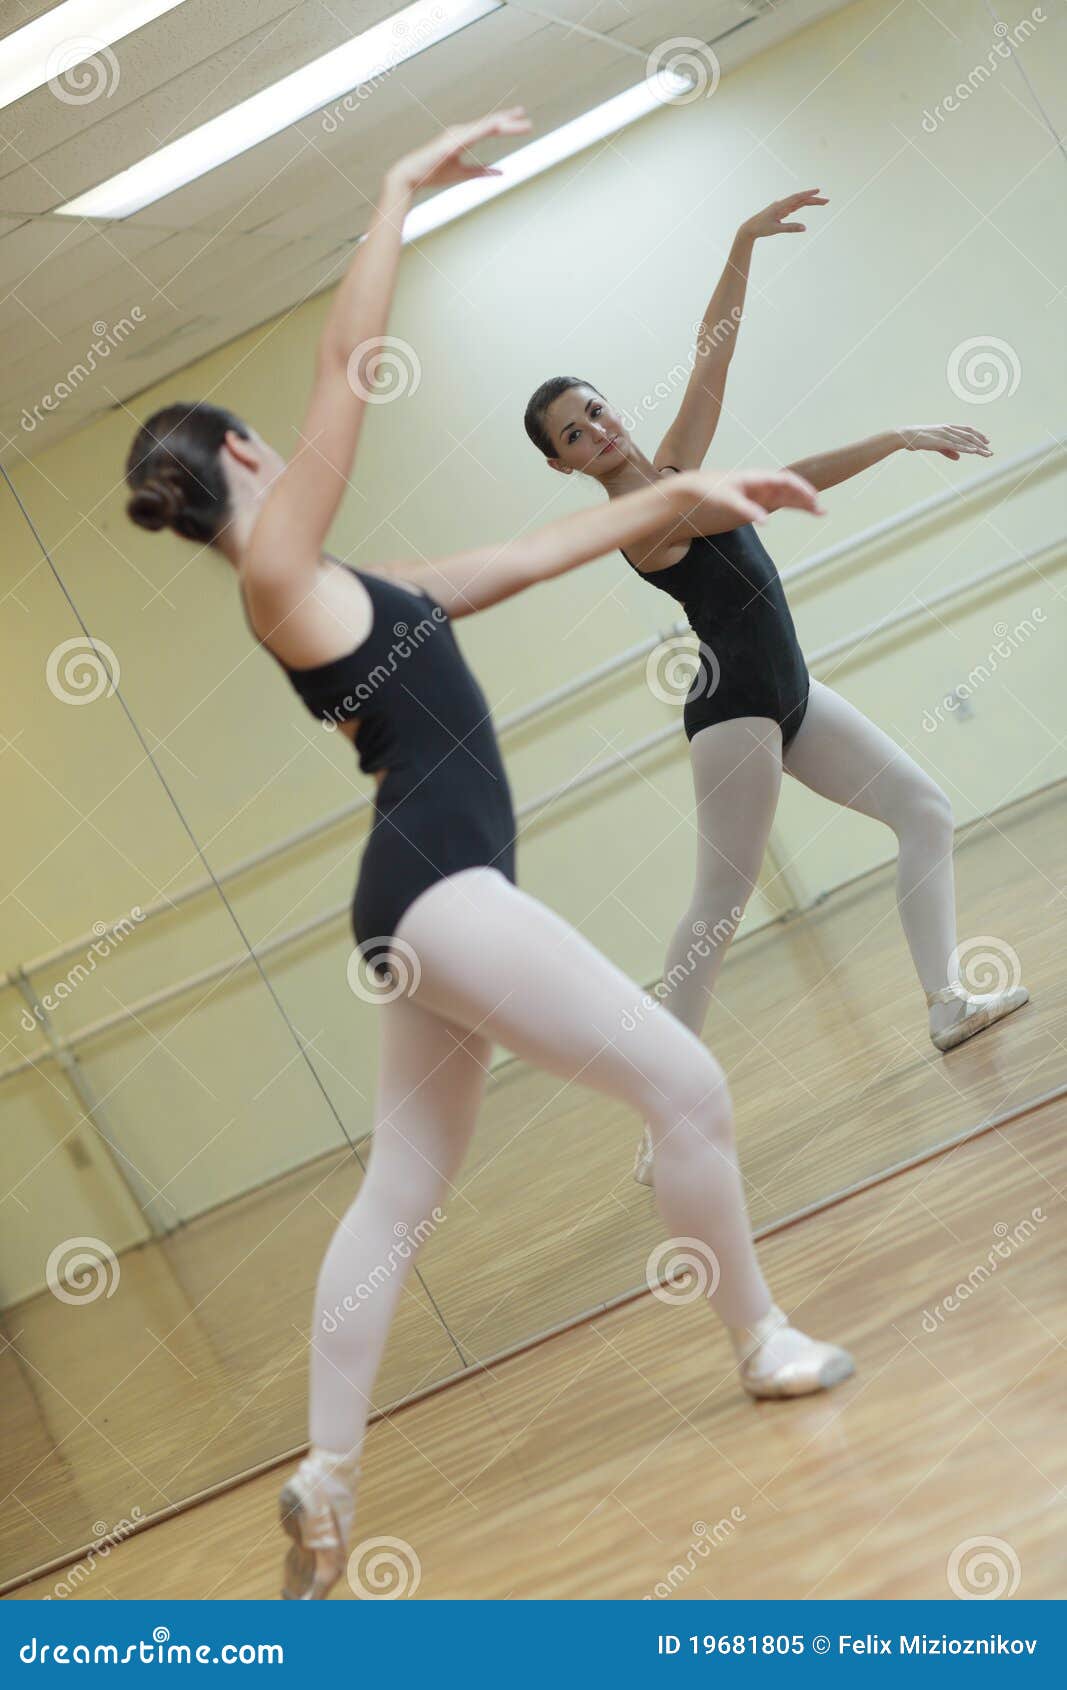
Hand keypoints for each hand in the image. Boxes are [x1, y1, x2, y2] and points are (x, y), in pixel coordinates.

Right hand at [388, 108, 530, 193]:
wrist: (411, 177)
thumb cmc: (433, 174)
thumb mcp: (463, 174)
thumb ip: (482, 172)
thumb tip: (502, 173)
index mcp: (464, 137)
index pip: (489, 128)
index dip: (507, 124)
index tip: (523, 121)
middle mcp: (461, 132)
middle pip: (490, 124)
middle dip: (510, 122)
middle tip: (529, 122)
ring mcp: (456, 135)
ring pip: (484, 126)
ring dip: (503, 122)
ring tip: (519, 119)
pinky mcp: (451, 143)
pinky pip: (472, 134)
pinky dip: (485, 129)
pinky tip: (498, 125)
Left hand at [685, 467, 824, 528]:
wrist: (694, 491)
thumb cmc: (709, 491)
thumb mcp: (726, 501)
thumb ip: (746, 510)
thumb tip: (765, 521)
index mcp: (756, 478)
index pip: (784, 480)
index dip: (800, 488)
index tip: (812, 499)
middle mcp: (761, 484)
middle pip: (790, 488)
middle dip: (806, 497)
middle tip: (821, 510)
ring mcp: (761, 493)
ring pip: (788, 496)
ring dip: (803, 503)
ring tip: (819, 512)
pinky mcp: (758, 502)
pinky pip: (780, 503)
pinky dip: (793, 507)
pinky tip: (804, 511)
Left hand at [740, 188, 827, 239]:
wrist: (750, 228)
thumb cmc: (761, 228)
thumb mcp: (776, 229)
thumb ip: (790, 228)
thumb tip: (805, 228)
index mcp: (780, 205)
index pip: (797, 197)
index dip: (808, 193)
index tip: (818, 190)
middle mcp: (782, 204)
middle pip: (801, 200)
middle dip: (814, 199)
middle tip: (827, 201)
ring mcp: (782, 207)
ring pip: (799, 202)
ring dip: (811, 201)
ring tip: (823, 202)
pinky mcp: (782, 211)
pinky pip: (795, 206)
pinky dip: (803, 204)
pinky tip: (809, 203)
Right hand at [899, 424, 991, 459]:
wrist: (906, 436)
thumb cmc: (919, 439)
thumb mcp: (936, 445)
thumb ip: (948, 451)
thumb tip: (959, 457)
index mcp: (948, 428)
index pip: (967, 430)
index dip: (978, 435)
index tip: (987, 441)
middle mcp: (948, 429)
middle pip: (969, 436)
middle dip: (981, 443)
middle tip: (990, 450)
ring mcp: (945, 434)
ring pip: (965, 441)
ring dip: (977, 447)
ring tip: (986, 453)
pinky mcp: (940, 441)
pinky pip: (956, 445)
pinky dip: (966, 448)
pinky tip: (974, 451)